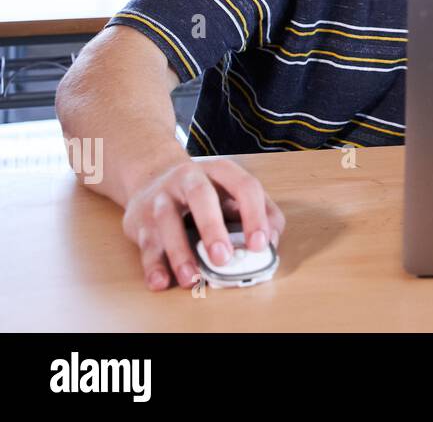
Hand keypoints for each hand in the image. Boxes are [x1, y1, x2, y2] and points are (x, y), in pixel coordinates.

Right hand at [121, 158, 284, 290]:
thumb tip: (271, 242)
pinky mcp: (140, 219)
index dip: (254, 215)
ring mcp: (162, 197)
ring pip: (167, 221)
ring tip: (191, 279)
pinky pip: (145, 243)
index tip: (259, 245)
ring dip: (180, 252)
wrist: (153, 176)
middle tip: (223, 259)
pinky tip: (160, 281)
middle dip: (212, 228)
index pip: (244, 186)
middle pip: (201, 196)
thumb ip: (262, 213)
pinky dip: (152, 265)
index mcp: (221, 171)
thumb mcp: (235, 193)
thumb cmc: (206, 192)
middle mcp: (189, 178)